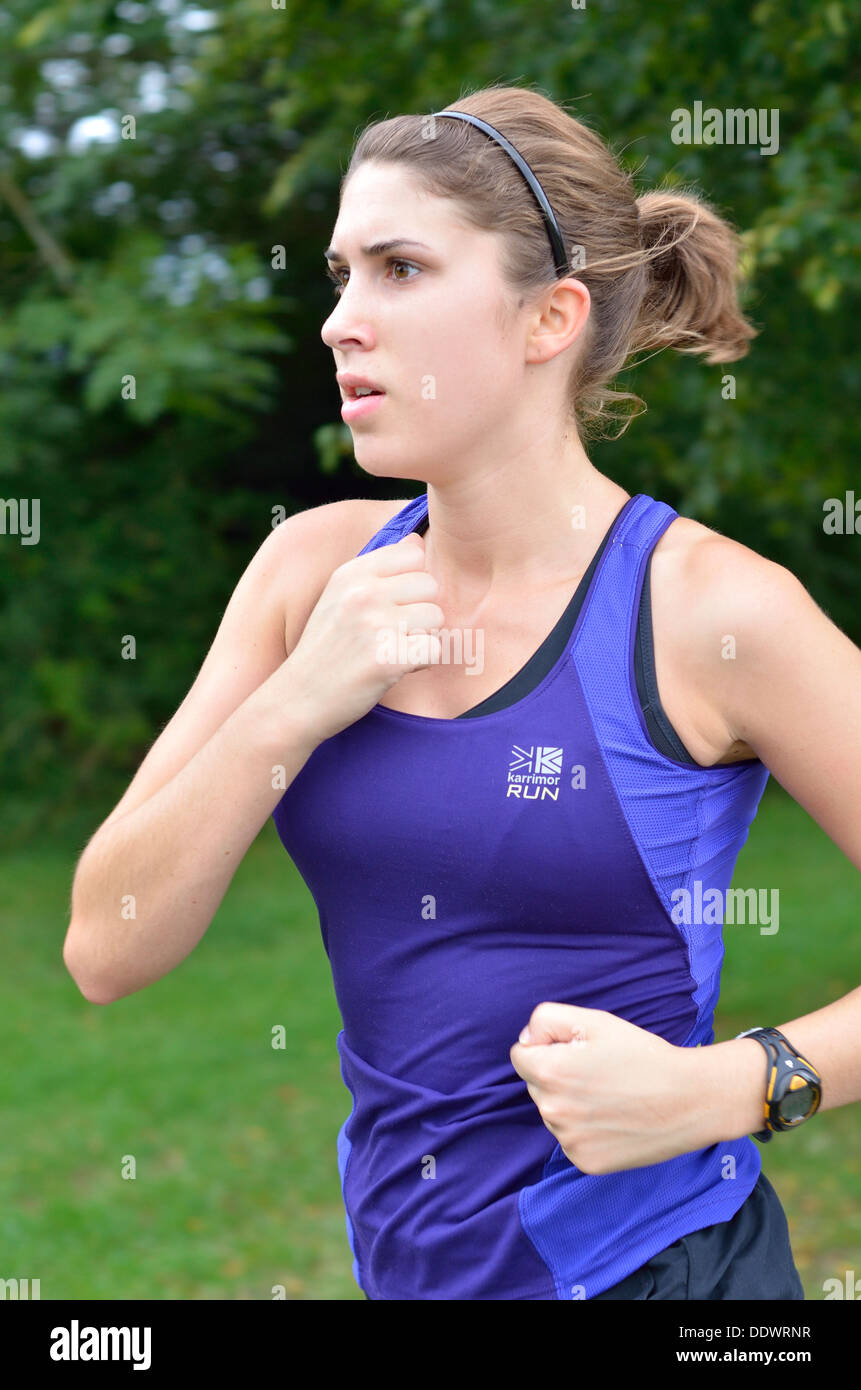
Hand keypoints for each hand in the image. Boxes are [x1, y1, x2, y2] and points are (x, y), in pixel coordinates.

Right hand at [283, 533, 443, 741]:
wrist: (298, 699)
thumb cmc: (325, 650)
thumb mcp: (339, 598)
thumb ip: (377, 569)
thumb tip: (417, 540)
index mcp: (351, 573)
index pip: (413, 554)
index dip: (411, 583)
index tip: (392, 606)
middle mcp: (363, 593)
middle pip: (430, 586)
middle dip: (420, 613)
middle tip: (393, 635)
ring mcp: (375, 624)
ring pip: (436, 618)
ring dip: (422, 638)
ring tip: (392, 651)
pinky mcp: (388, 658)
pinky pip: (434, 649)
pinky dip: (421, 663)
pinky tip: (395, 669)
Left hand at [509, 1002, 704, 1174]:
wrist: (688, 1100)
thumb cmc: (642, 1056)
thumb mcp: (594, 1021)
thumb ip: (547, 1020)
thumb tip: (527, 1040)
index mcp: (550, 1072)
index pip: (520, 1056)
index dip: (546, 1046)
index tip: (575, 1050)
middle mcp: (553, 1110)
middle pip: (536, 1085)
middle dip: (557, 1074)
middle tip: (599, 1071)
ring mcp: (568, 1141)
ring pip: (553, 1113)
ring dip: (570, 1102)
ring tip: (610, 1094)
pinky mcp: (585, 1163)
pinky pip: (571, 1139)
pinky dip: (586, 1129)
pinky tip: (614, 1119)